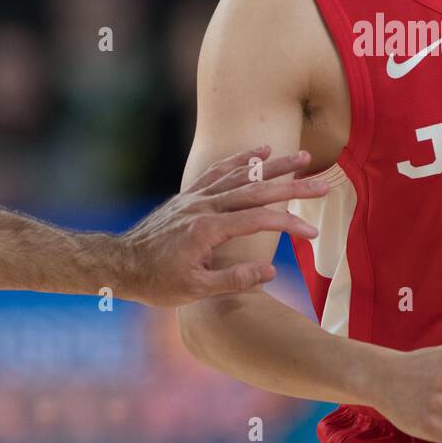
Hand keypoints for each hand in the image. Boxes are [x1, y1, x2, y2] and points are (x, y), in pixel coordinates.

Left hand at [116, 145, 328, 305]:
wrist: (119, 264)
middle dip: (292, 185)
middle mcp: (204, 206)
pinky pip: (221, 172)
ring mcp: (196, 198)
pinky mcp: (190, 196)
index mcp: (208, 230)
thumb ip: (233, 279)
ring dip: (274, 165)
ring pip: (241, 175)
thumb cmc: (156, 282)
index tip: (311, 233)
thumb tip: (270, 270)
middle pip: (256, 190)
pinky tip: (260, 152)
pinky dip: (242, 160)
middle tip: (322, 182)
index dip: (288, 224)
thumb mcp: (194, 290)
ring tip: (302, 156)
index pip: (258, 220)